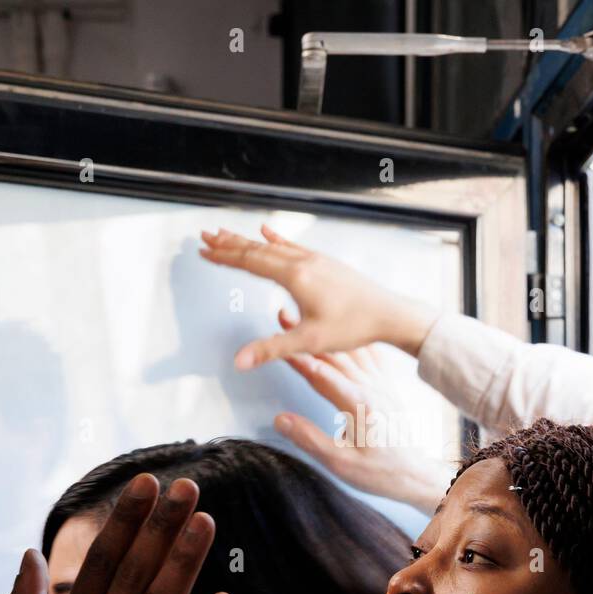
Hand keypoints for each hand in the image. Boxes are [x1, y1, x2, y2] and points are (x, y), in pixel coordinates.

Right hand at [198, 225, 439, 367]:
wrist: (388, 314)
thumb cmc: (353, 326)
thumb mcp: (308, 342)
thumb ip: (271, 349)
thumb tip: (240, 360)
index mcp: (295, 277)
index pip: (250, 262)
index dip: (224, 257)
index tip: (204, 251)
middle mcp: (303, 262)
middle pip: (258, 249)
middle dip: (229, 243)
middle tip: (206, 236)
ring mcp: (315, 259)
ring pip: (274, 245)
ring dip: (248, 240)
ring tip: (229, 234)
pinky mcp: (325, 263)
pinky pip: (293, 245)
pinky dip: (276, 238)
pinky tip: (270, 232)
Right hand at [272, 315, 451, 513]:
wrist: (415, 475)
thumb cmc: (379, 473)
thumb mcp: (340, 464)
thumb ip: (310, 439)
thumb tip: (280, 419)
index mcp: (357, 404)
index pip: (320, 374)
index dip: (297, 356)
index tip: (276, 341)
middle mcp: (371, 388)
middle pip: (333, 355)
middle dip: (306, 335)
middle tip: (285, 317)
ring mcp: (382, 385)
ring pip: (350, 351)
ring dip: (326, 334)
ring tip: (308, 317)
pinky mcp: (388, 388)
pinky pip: (371, 356)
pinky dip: (355, 340)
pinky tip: (346, 331)